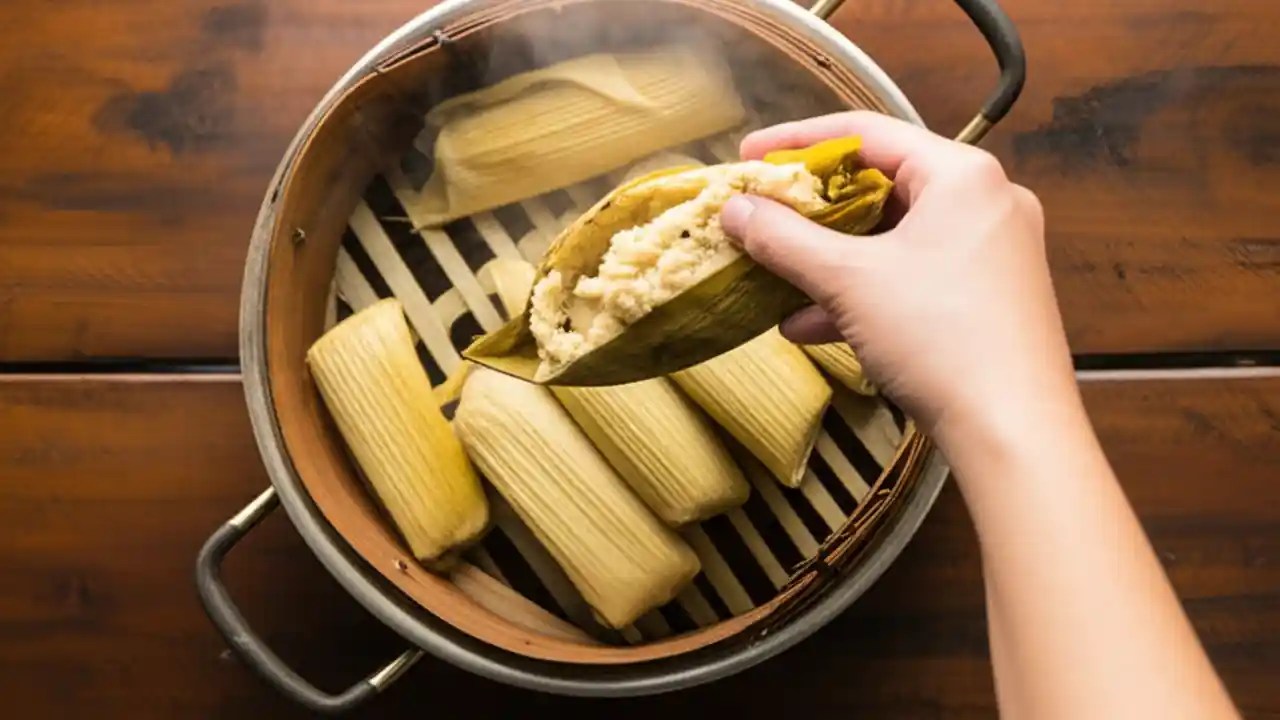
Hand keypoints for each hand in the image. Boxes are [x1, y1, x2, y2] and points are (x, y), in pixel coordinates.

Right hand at [722, 111, 1077, 443]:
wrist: (1014, 433)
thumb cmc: (938, 337)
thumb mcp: (848, 281)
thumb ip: (784, 238)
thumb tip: (733, 209)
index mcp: (962, 175)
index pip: (867, 132)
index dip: (797, 141)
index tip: (748, 155)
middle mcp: (985, 201)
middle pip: (881, 184)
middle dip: (812, 209)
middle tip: (760, 216)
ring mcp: (992, 251)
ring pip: (894, 237)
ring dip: (830, 258)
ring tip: (775, 276)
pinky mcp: (989, 298)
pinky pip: (913, 275)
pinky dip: (864, 291)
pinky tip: (811, 324)